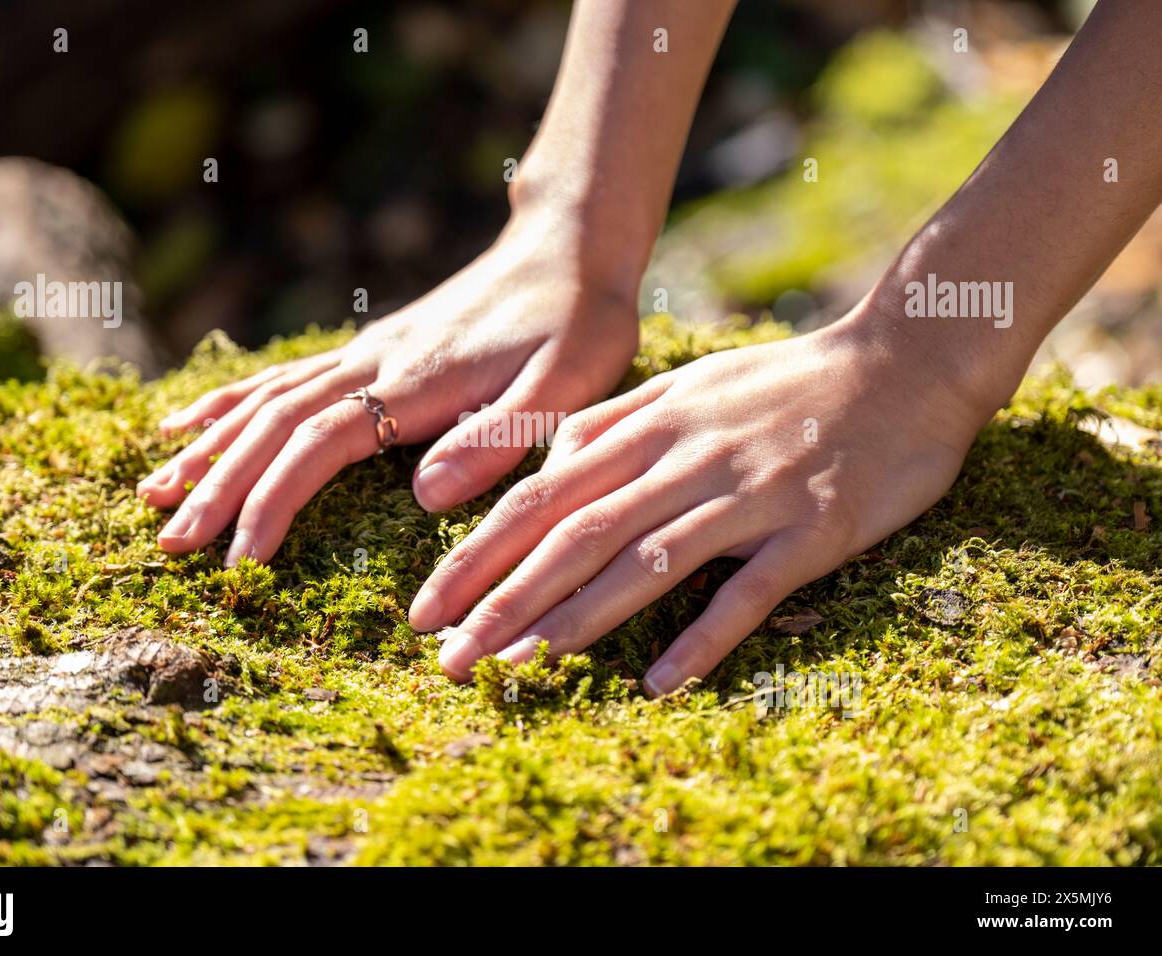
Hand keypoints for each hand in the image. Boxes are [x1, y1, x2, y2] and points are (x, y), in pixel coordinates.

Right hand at [137, 213, 639, 566]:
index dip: (273, 501)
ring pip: (265, 399)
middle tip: (170, 544)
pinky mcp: (369, 349)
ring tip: (153, 493)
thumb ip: (500, 438)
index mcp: (415, 382)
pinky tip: (192, 423)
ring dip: (208, 447)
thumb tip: (425, 496)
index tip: (240, 559)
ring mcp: (364, 352)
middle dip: (218, 486)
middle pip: (273, 425)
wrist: (568, 249)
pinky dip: (230, 402)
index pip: (320, 444)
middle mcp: (373, 362)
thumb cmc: (577, 324)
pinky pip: (283, 377)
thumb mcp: (565, 385)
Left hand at [409, 313, 996, 694]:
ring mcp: (749, 492)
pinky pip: (748, 589)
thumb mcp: (685, 384)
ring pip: (647, 560)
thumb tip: (545, 469)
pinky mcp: (812, 527)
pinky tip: (658, 680)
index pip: (543, 497)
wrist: (905, 361)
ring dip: (578, 618)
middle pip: (577, 534)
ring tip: (522, 666)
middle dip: (505, 599)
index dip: (480, 553)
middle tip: (451, 657)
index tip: (431, 605)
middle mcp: (686, 458)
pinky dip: (702, 635)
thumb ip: (613, 425)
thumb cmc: (785, 383)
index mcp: (650, 425)